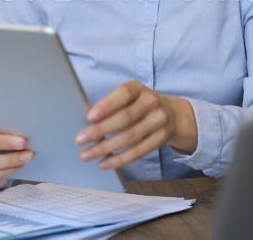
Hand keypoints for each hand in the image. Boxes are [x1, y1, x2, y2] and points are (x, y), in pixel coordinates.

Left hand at [74, 80, 197, 169]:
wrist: (172, 114)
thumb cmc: (139, 105)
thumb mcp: (127, 98)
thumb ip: (109, 106)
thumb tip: (85, 119)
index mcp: (138, 89)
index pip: (123, 94)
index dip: (107, 105)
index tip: (90, 116)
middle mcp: (151, 102)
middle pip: (125, 118)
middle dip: (100, 130)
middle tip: (80, 139)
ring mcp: (158, 121)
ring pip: (130, 137)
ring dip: (106, 148)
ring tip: (87, 154)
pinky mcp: (161, 139)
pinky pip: (139, 151)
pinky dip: (120, 159)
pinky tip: (104, 162)